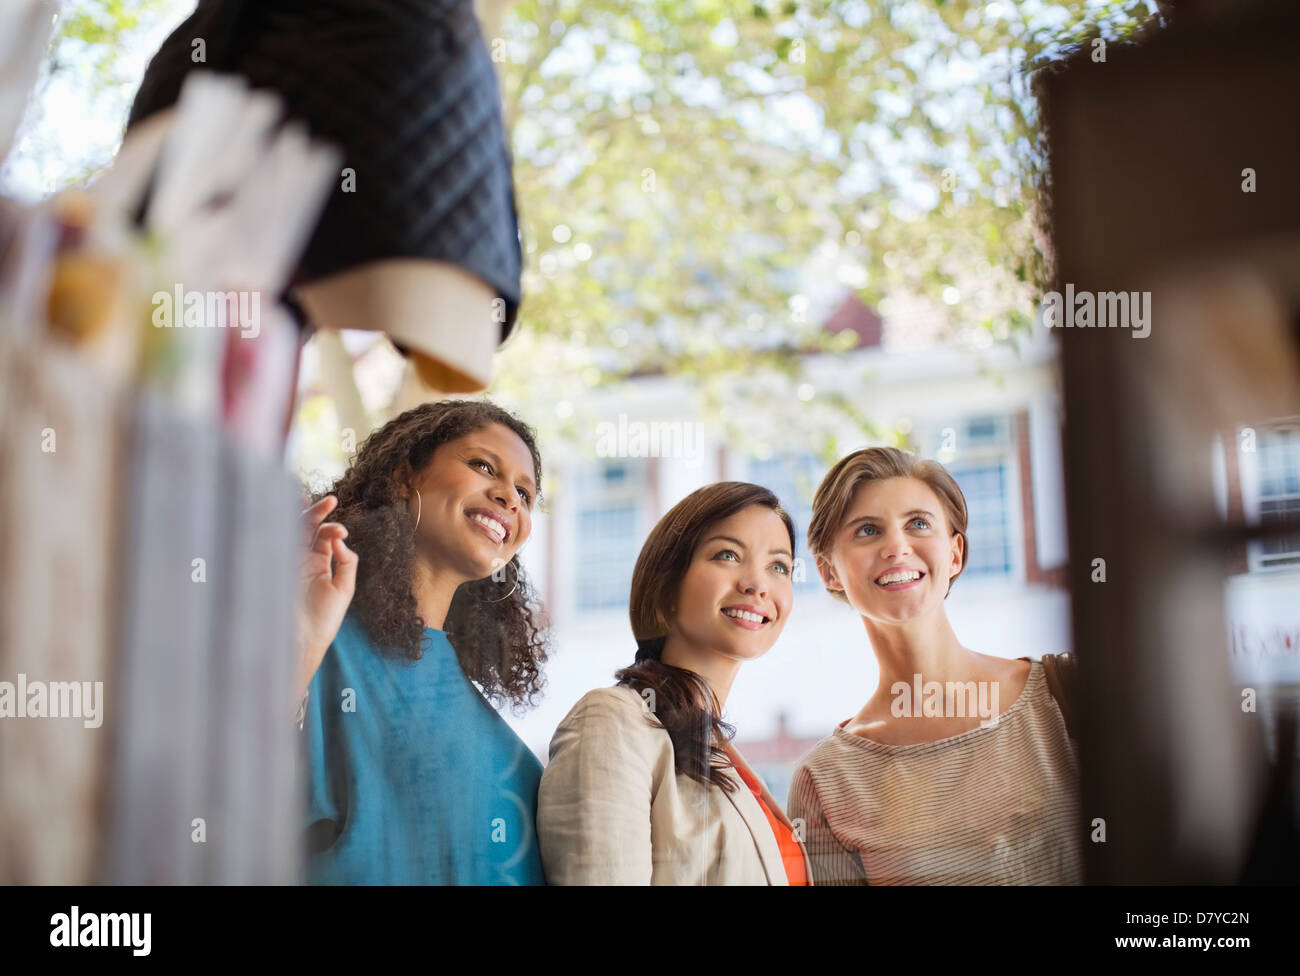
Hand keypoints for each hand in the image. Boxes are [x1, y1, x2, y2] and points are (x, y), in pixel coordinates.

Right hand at [294, 494, 356, 706]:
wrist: (300, 642)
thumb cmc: (323, 620)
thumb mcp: (344, 589)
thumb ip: (347, 562)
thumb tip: (340, 539)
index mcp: (318, 563)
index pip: (324, 535)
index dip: (333, 528)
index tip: (341, 532)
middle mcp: (300, 559)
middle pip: (307, 527)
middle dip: (317, 512)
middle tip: (331, 501)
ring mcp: (285, 562)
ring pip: (290, 530)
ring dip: (302, 514)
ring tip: (314, 501)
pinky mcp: (273, 567)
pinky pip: (275, 542)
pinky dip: (281, 527)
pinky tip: (291, 514)